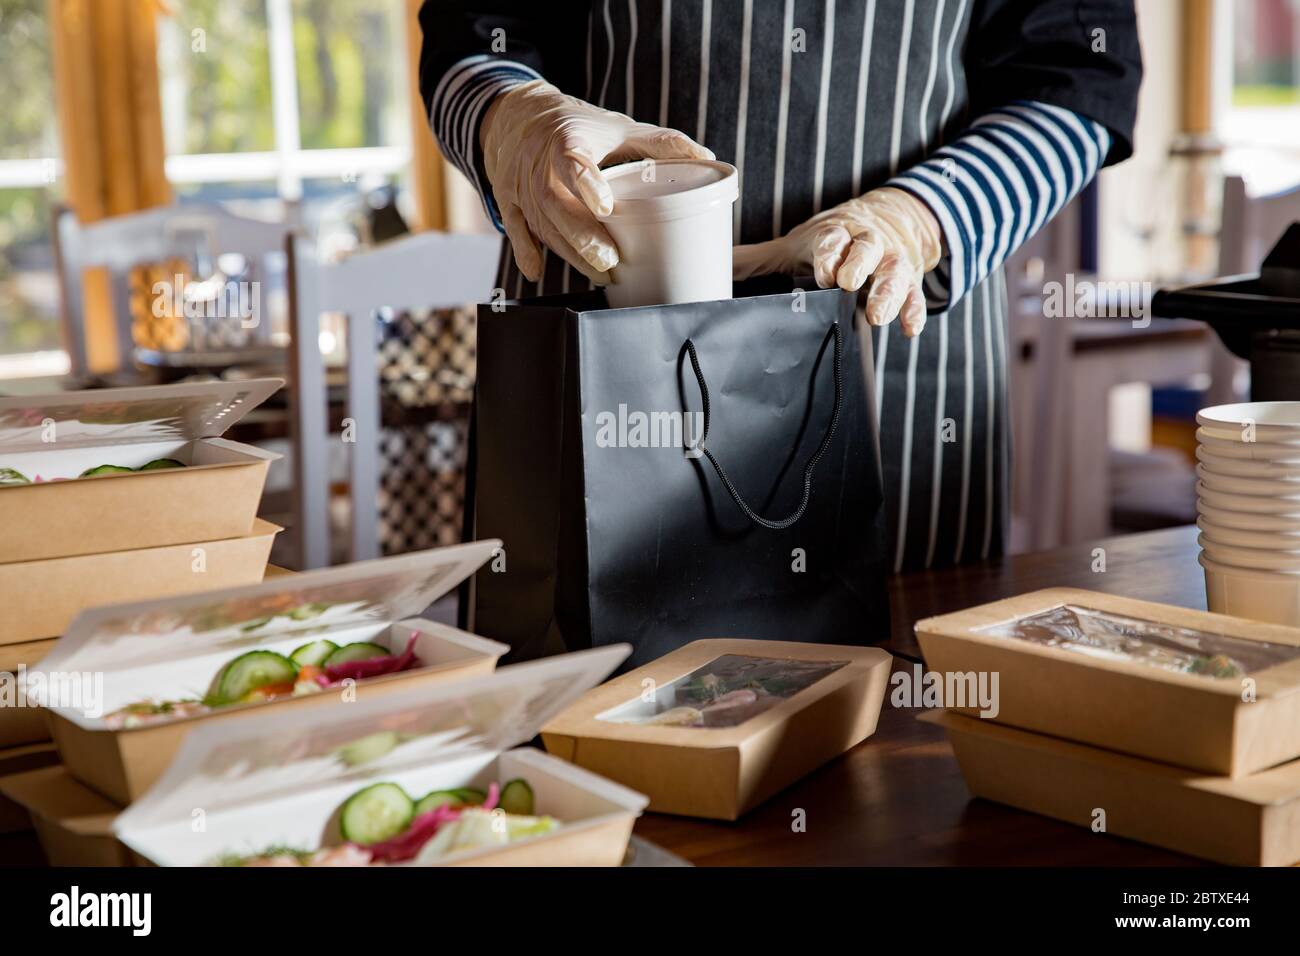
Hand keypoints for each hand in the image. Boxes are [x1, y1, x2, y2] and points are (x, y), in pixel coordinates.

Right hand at [480, 79, 713, 284]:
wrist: (519, 118)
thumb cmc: (579, 126)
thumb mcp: (618, 127)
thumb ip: (660, 142)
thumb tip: (706, 157)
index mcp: (567, 141)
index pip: (573, 162)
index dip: (587, 185)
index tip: (605, 207)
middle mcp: (538, 165)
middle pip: (555, 205)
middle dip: (582, 237)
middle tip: (610, 261)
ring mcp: (521, 187)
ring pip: (541, 225)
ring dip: (568, 253)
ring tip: (601, 274)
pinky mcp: (509, 203)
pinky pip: (516, 231)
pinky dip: (526, 253)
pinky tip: (537, 271)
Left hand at [732, 187, 943, 335]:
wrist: (888, 218)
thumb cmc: (833, 240)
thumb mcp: (796, 245)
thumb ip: (758, 259)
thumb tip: (714, 266)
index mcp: (836, 234)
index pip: (832, 239)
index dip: (828, 254)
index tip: (823, 273)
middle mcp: (867, 243)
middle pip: (867, 248)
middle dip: (859, 265)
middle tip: (849, 284)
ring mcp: (891, 261)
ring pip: (894, 271)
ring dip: (888, 292)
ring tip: (878, 315)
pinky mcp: (910, 281)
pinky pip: (916, 294)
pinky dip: (915, 310)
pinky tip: (909, 329)